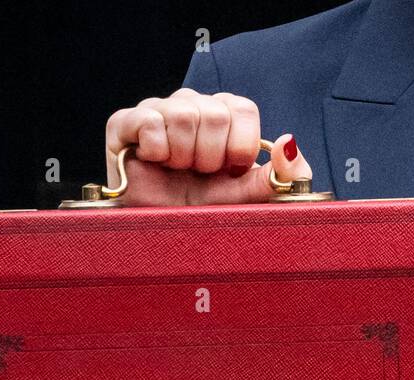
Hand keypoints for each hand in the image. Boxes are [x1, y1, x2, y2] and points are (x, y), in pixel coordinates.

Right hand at [104, 89, 313, 205]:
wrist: (165, 238)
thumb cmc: (206, 214)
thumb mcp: (252, 198)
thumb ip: (281, 176)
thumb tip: (289, 142)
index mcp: (224, 117)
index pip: (242, 108)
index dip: (240, 146)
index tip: (230, 171)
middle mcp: (192, 107)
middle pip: (215, 113)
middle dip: (212, 157)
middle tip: (199, 175)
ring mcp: (158, 111)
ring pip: (184, 115)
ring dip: (184, 156)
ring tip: (177, 172)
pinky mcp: (124, 123)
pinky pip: (149, 119)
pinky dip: (156, 149)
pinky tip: (154, 163)